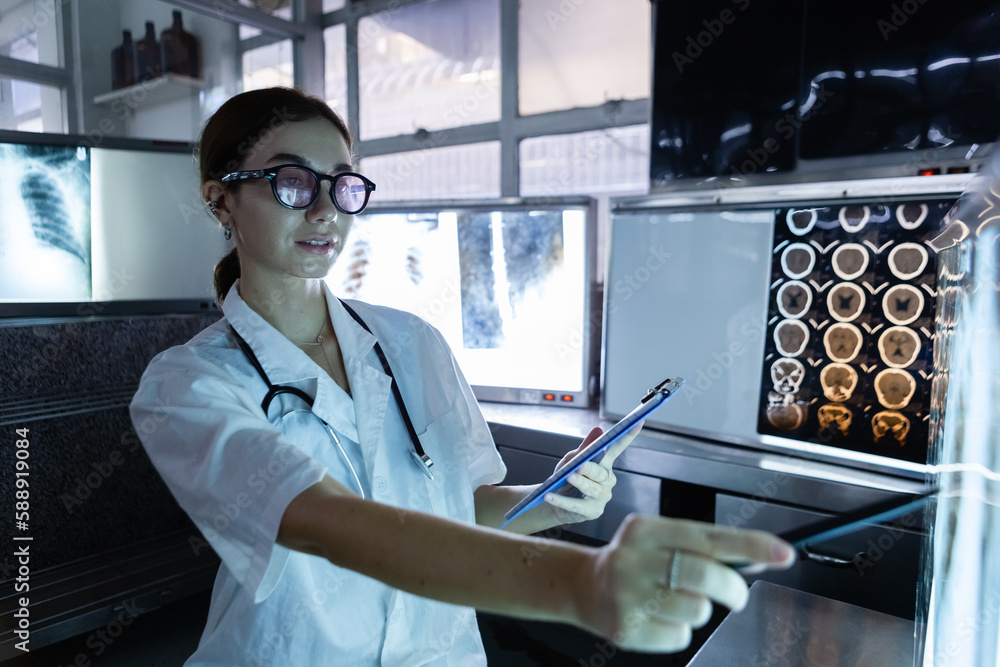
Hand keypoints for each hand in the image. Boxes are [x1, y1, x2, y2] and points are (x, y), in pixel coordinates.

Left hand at [544, 422, 643, 524]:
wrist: (553, 501)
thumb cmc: (565, 478)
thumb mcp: (571, 460)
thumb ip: (584, 448)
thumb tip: (598, 430)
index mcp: (605, 464)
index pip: (617, 448)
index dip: (628, 436)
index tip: (638, 421)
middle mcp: (607, 481)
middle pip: (601, 472)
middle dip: (590, 468)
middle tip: (580, 465)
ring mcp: (601, 498)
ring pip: (590, 488)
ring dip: (578, 483)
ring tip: (567, 477)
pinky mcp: (592, 512)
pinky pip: (576, 505)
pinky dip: (561, 500)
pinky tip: (549, 496)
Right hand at [577, 514, 795, 652]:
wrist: (586, 586)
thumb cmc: (638, 561)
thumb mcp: (663, 540)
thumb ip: (705, 546)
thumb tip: (761, 556)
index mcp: (645, 530)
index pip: (709, 536)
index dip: (752, 545)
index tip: (786, 554)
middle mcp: (633, 559)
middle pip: (706, 576)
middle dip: (733, 589)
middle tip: (735, 595)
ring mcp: (627, 596)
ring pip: (697, 610)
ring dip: (699, 609)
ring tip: (676, 600)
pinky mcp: (626, 629)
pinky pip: (679, 636)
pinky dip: (678, 630)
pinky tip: (659, 618)